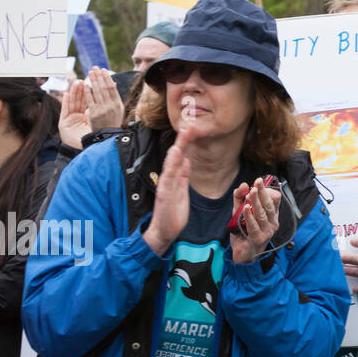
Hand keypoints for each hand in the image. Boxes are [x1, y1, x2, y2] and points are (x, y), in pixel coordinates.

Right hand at [58, 80, 91, 150]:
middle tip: (81, 80)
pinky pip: (65, 111)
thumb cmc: (91, 137)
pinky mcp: (63, 124)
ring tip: (75, 84)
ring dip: (73, 93)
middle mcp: (75, 117)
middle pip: (77, 101)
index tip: (89, 83)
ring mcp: (69, 120)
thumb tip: (103, 100)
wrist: (86, 149)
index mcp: (83, 116)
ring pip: (71, 104)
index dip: (87, 92)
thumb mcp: (94, 122)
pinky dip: (65, 102)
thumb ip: (94, 111)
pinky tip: (65, 94)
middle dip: (79, 90)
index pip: (85, 102)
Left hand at [85, 66, 124, 130]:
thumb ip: (114, 97)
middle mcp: (111, 105)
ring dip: (93, 81)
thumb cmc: (112, 122)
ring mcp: (103, 109)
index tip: (103, 70)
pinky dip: (88, 92)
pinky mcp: (94, 114)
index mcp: (118, 104)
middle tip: (94, 68)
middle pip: (104, 87)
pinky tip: (85, 85)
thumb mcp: (118, 109)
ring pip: (98, 92)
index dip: (107, 78)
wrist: (108, 137)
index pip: (112, 87)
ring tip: (90, 72)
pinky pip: (90, 100)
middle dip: (99, 76)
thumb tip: (113, 83)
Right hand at [145, 123, 196, 255]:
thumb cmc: (173, 213)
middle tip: (190, 124)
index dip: (187, 142)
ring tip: (184, 132)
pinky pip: (169, 176)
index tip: (193, 128)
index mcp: (174, 177)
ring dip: (179, 146)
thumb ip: (183, 176)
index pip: (181, 156)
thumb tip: (187, 161)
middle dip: (183, 140)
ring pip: (173, 162)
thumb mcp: (182, 190)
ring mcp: (165, 185)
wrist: (164, 232)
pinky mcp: (164, 193)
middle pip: (176, 156)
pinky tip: (176, 152)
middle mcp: (168, 178)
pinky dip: (172, 163)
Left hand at [229, 177, 283, 263]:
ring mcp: (267, 230)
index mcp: (272, 215)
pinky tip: (245, 208)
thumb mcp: (240, 212)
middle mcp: (272, 222)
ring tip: (250, 192)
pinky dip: (249, 216)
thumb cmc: (244, 231)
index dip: (268, 189)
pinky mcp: (259, 238)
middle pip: (269, 204)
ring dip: (256, 202)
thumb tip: (243, 185)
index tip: (258, 182)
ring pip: (262, 213)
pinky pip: (254, 225)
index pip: (275, 199)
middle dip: (263, 192)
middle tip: (257, 183)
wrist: (243, 254)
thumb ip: (240, 198)